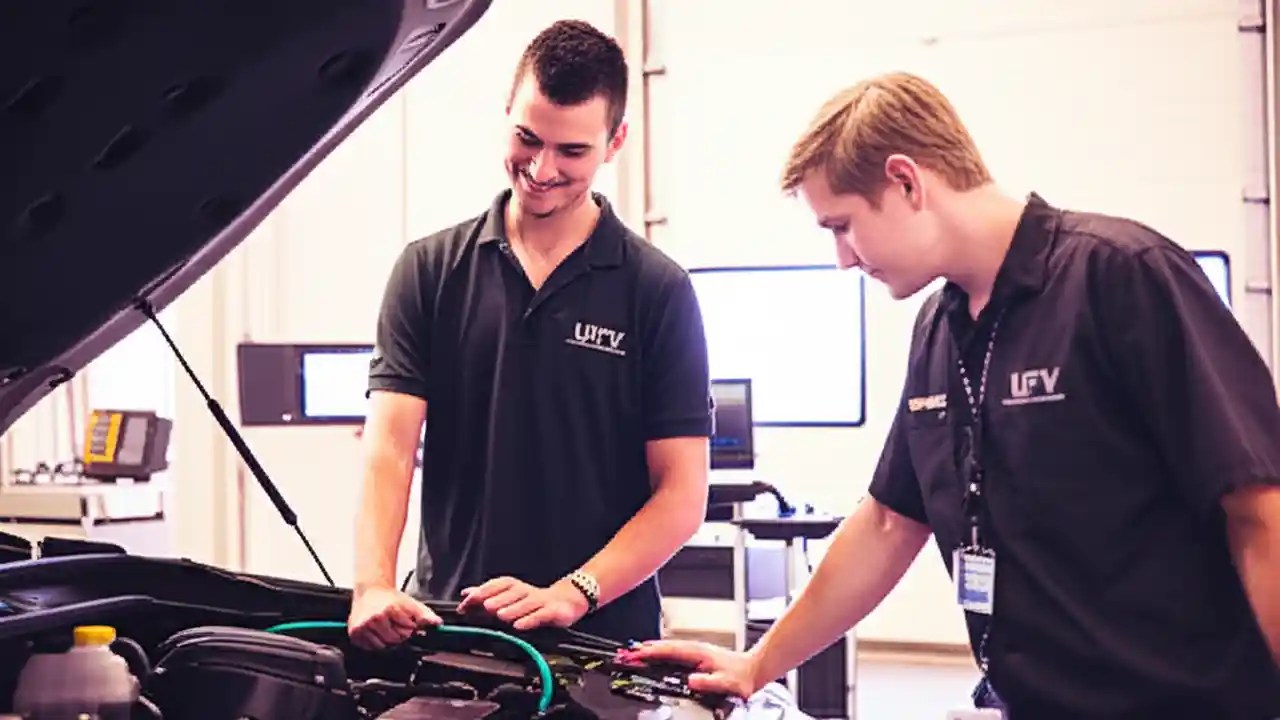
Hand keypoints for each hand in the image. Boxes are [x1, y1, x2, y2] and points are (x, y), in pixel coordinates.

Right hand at [348, 585, 440, 649]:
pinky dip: (374, 642)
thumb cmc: (390, 597)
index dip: (409, 628)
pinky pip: (369, 647)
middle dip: (399, 635)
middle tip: (396, 626)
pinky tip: (377, 632)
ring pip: (382, 645)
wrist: (371, 590)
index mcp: (390, 610)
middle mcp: (375, 618)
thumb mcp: (410, 603)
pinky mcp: (355, 632)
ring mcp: (363, 626)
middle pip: (394, 640)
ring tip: (387, 628)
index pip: (406, 632)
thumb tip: (437, 623)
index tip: (407, 623)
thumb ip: (425, 614)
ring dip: (387, 640)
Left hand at [456, 576, 589, 630]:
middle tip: (485, 606)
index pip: (499, 584)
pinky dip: (530, 620)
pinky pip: (542, 615)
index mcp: (516, 587)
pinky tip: (519, 626)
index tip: (468, 600)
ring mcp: (542, 601)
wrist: (567, 601)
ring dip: (513, 608)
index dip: (484, 590)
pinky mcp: (555, 612)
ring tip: (500, 615)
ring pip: (527, 602)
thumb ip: (488, 596)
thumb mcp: (511, 597)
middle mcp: (528, 592)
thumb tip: (465, 593)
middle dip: (498, 598)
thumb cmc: (533, 602)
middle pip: (513, 592)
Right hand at [623, 639, 762, 698]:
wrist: (754, 670)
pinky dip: (663, 651)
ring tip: (637, 651)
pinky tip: (659, 654)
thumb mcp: (725, 682)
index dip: (653, 652)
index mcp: (699, 653)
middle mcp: (696, 649)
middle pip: (666, 646)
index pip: (670, 650)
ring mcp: (697, 650)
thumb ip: (708, 682)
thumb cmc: (741, 677)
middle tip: (629, 652)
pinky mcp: (698, 655)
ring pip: (670, 647)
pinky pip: (675, 651)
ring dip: (653, 648)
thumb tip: (691, 681)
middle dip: (647, 648)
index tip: (638, 653)